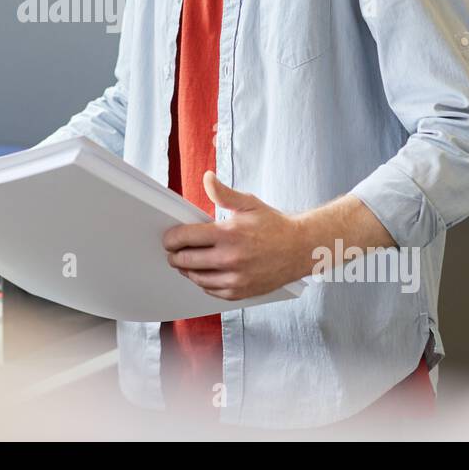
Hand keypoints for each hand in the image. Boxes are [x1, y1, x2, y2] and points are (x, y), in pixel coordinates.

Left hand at [162, 171, 311, 299]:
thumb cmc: (274, 225)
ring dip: (187, 270)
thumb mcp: (249, 203)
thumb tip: (207, 178)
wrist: (300, 249)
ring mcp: (235, 278)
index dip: (171, 238)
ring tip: (185, 262)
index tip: (168, 238)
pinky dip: (203, 283)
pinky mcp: (240, 292)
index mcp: (229, 234)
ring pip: (196, 278)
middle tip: (173, 251)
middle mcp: (230, 258)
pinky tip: (203, 274)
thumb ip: (223, 193)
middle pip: (187, 260)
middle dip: (175, 255)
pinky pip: (211, 290)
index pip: (186, 238)